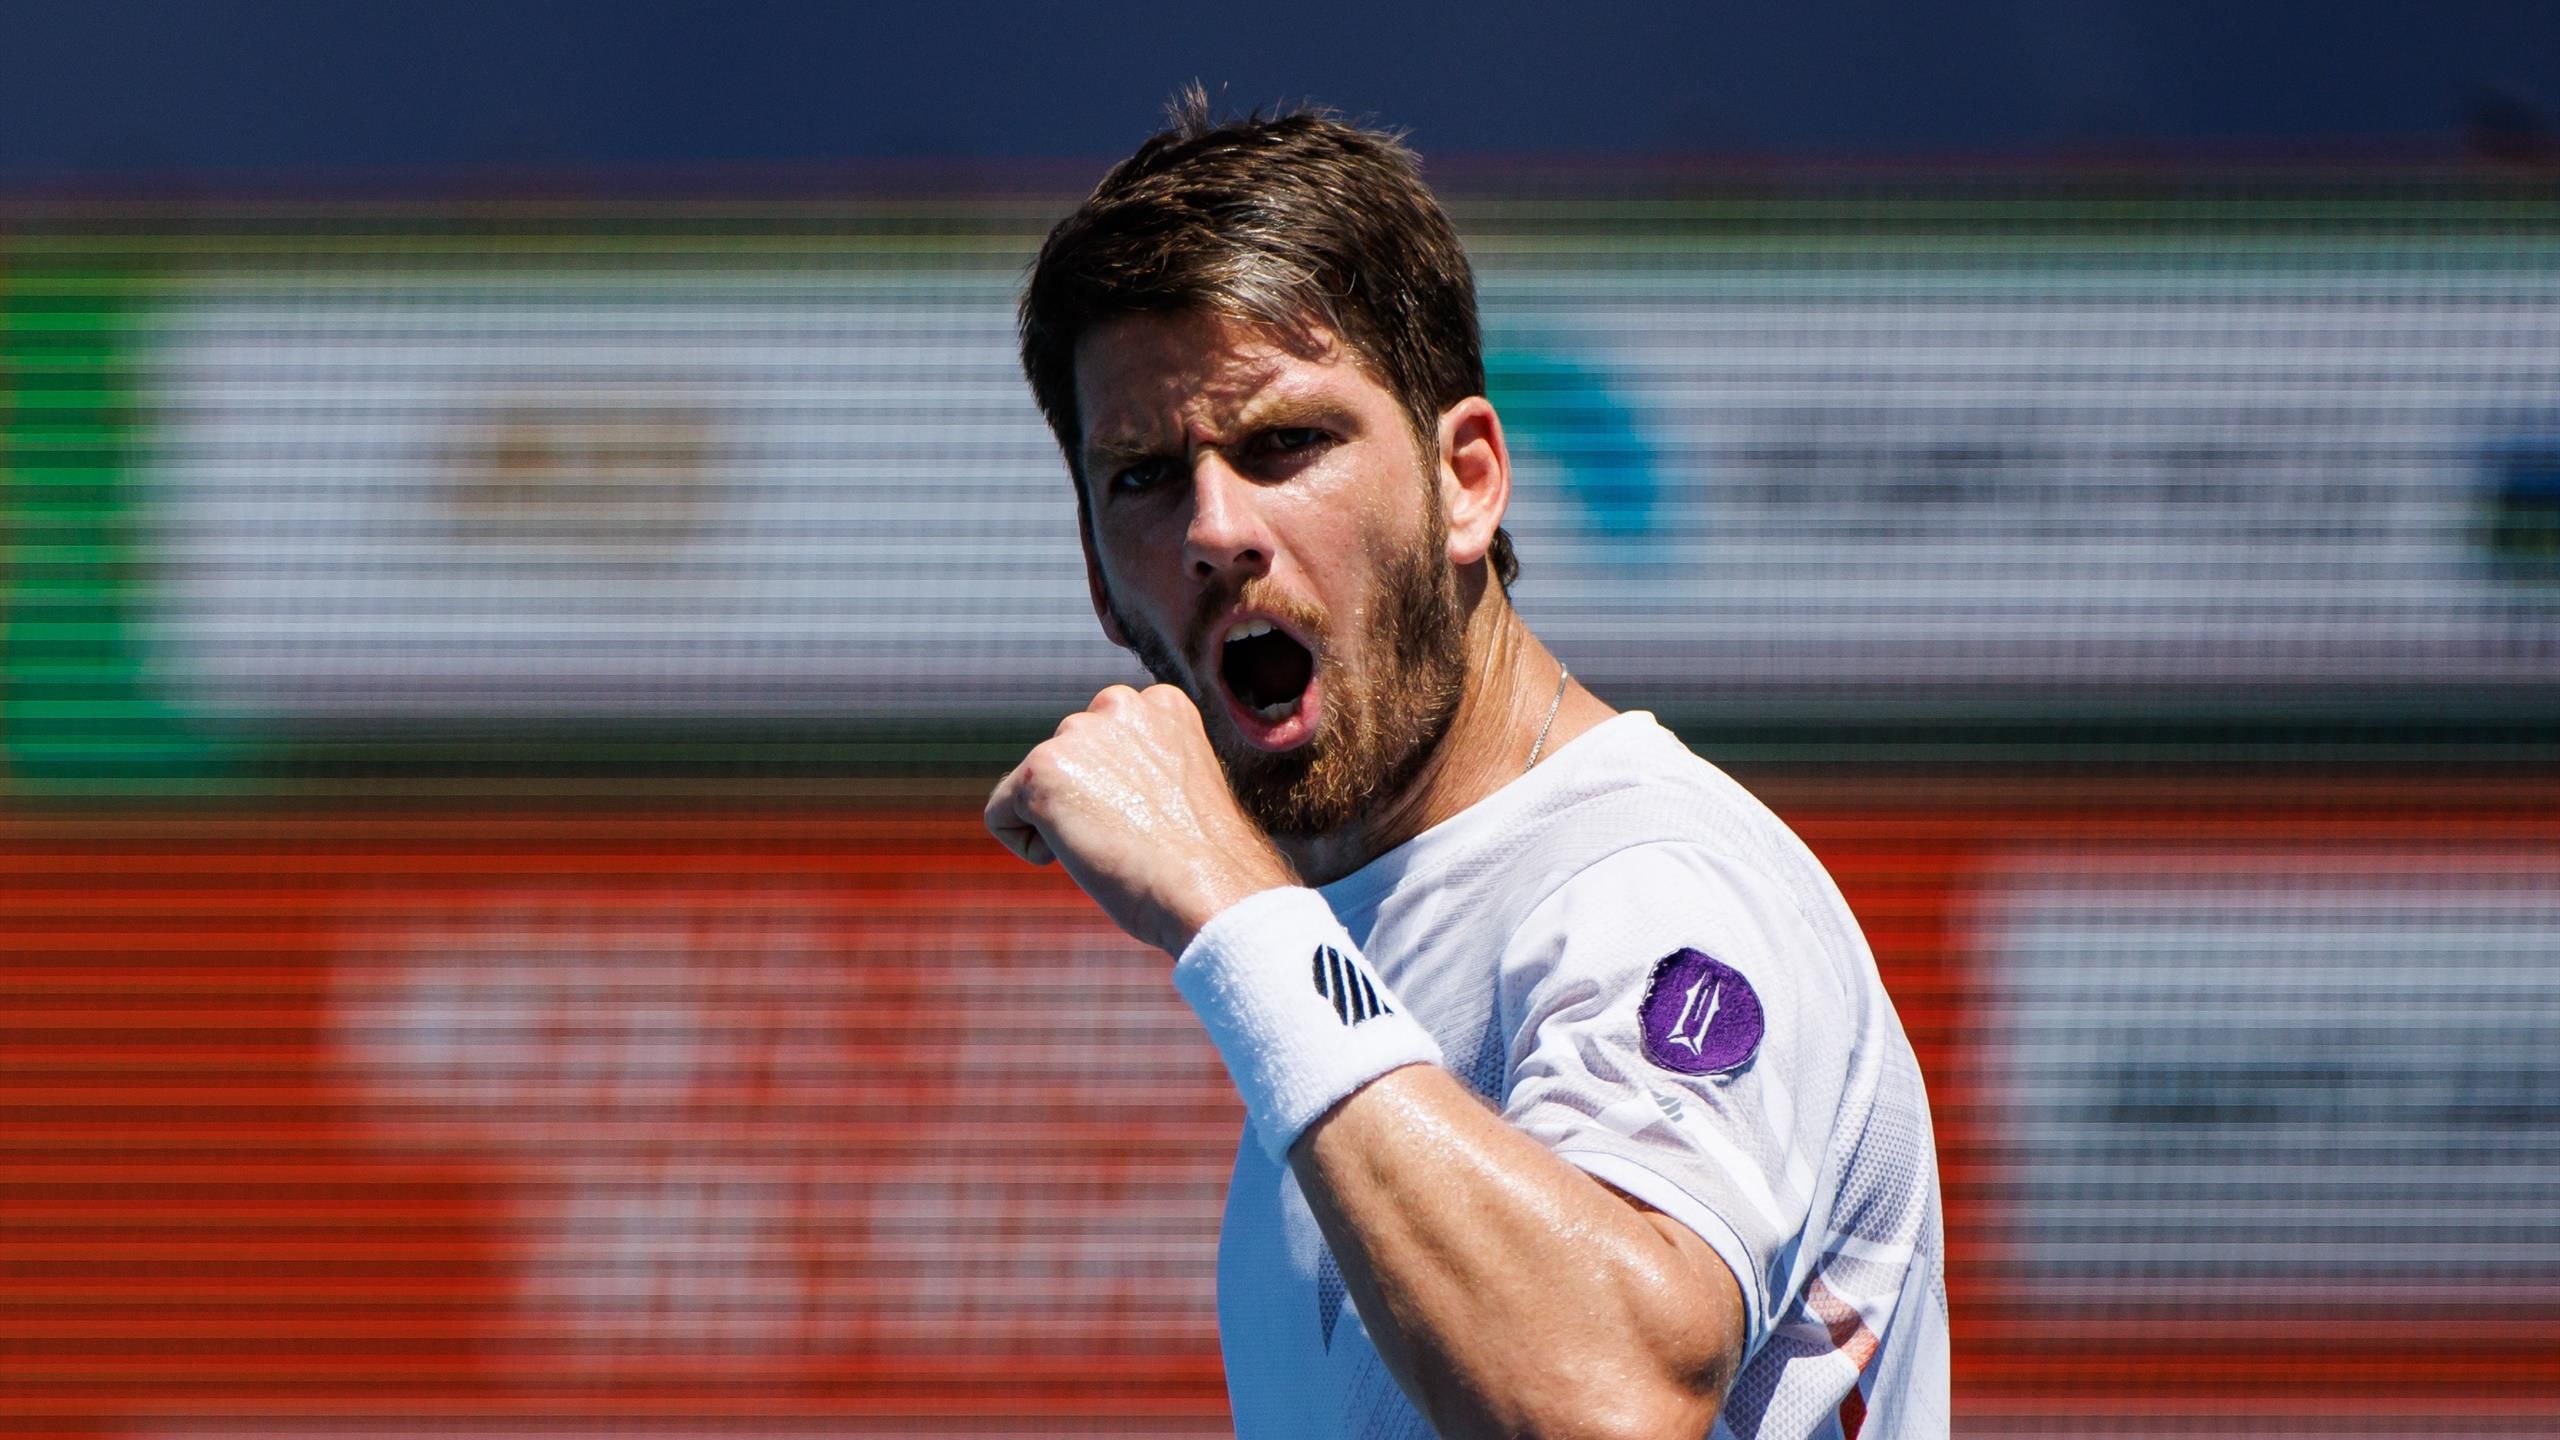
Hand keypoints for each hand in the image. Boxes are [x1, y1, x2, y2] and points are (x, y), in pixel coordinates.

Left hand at [985, 684, 1297, 953]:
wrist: (1210, 890)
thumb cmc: (1204, 862)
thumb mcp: (1179, 789)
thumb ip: (1138, 767)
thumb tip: (1099, 784)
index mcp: (1160, 704)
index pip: (1100, 748)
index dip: (1120, 798)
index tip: (1156, 822)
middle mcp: (1117, 704)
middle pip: (1065, 764)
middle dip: (1086, 806)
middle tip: (1134, 838)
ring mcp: (1077, 733)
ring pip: (1032, 791)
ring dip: (1062, 828)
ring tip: (1116, 845)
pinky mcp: (1041, 770)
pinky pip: (1001, 816)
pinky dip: (1031, 849)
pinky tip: (1085, 855)